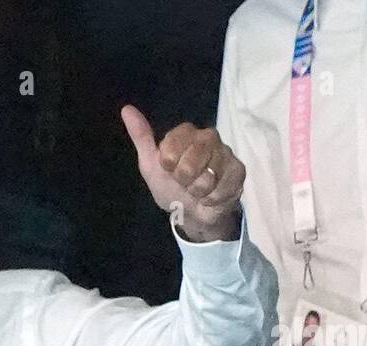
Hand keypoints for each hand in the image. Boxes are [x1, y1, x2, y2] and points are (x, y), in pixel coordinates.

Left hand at [122, 105, 244, 242]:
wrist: (191, 214)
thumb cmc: (171, 187)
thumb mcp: (150, 165)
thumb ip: (141, 137)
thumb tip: (127, 109)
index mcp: (186, 133)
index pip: (171, 147)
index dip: (168, 165)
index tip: (169, 170)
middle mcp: (208, 137)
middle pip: (190, 162)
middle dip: (184, 180)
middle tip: (186, 182)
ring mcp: (226, 153)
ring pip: (207, 177)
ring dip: (198, 191)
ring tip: (199, 189)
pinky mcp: (239, 170)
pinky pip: (222, 187)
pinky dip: (212, 198)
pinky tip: (212, 195)